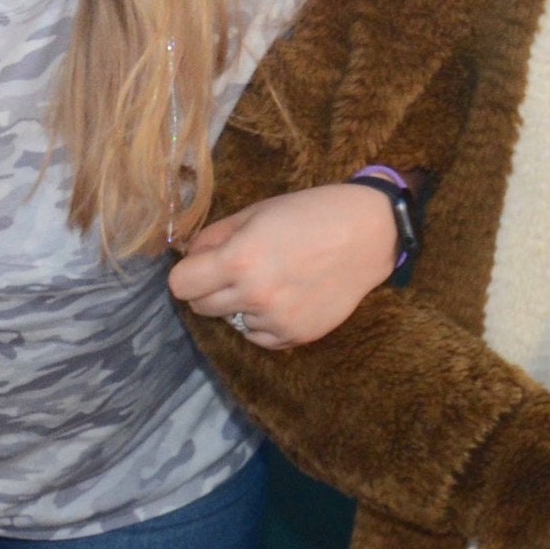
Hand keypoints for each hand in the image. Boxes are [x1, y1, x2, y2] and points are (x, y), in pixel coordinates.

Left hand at [167, 184, 400, 348]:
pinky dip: (263, 321)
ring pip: (231, 322)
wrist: (369, 234)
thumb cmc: (310, 214)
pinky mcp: (298, 336)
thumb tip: (190, 257)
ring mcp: (277, 320)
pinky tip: (285, 296)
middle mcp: (254, 296)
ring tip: (270, 279)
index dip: (187, 272)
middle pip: (200, 307)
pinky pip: (259, 336)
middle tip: (233, 271)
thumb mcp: (255, 212)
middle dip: (208, 289)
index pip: (180, 285)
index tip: (200, 266)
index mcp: (239, 260)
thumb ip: (215, 237)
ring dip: (239, 305)